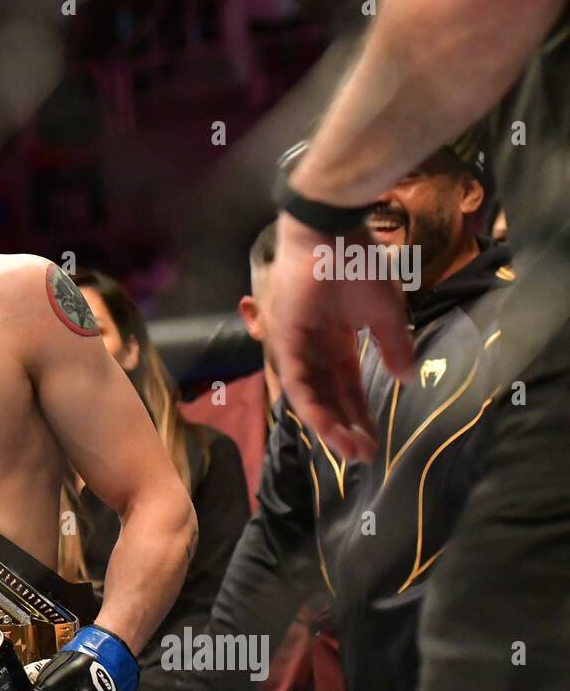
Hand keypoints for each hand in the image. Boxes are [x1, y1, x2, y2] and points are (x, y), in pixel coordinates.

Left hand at [268, 212, 414, 460]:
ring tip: (351, 451)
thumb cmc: (359, 264)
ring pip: (311, 396)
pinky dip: (312, 406)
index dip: (361, 411)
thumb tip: (406, 378)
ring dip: (330, 426)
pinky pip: (297, 382)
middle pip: (330, 396)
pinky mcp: (284, 341)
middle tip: (364, 456)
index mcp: (338, 339)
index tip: (375, 438)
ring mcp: (298, 345)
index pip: (348, 384)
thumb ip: (393, 346)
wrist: (333, 234)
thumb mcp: (386, 312)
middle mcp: (316, 347)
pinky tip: (330, 428)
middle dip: (347, 426)